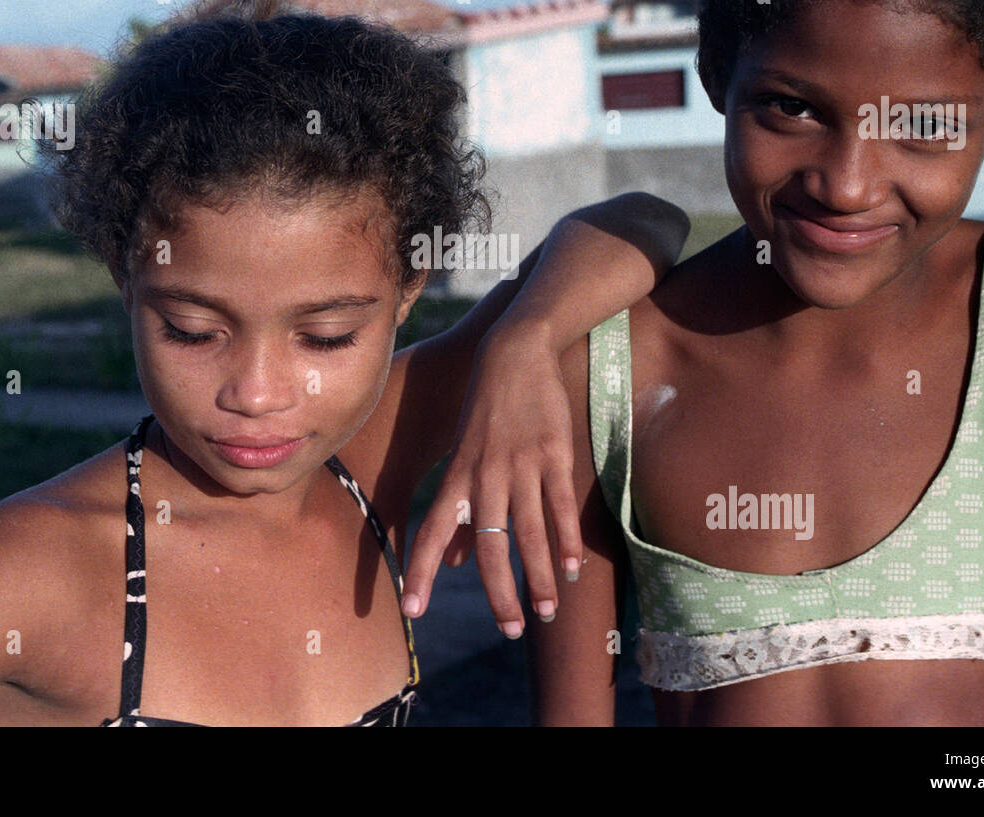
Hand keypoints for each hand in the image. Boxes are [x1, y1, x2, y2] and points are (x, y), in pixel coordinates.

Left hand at [401, 321, 582, 635]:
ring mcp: (520, 464)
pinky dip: (565, 540)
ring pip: (527, 532)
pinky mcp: (553, 453)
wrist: (515, 353)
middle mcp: (484, 475)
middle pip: (488, 545)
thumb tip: (452, 563)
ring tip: (546, 611)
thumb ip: (457, 512)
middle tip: (510, 629)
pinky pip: (558, 504)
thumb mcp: (462, 455)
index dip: (420, 572)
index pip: (430, 532)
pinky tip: (572, 567)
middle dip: (497, 593)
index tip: (412, 610)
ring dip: (537, 576)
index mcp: (457, 477)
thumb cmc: (485, 411)